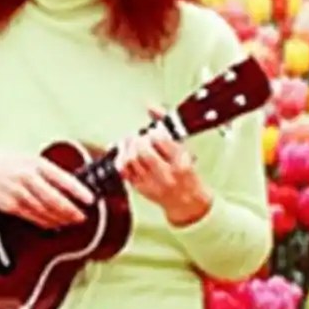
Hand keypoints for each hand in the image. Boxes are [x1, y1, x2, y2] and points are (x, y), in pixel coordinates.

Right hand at [0, 150, 95, 229]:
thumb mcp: (28, 159)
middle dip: (71, 210)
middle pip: (54, 199)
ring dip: (60, 219)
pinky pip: (33, 217)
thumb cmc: (7, 164)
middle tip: (82, 216)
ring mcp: (18, 193)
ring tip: (71, 221)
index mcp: (35, 163)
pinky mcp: (11, 206)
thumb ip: (47, 170)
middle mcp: (27, 177)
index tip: (90, 199)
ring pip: (45, 211)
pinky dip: (46, 223)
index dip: (78, 191)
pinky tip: (54, 224)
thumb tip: (71, 184)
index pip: (62, 178)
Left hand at [116, 106, 211, 225]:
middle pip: (143, 151)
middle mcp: (166, 174)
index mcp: (180, 162)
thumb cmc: (186, 172)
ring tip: (130, 141)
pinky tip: (124, 153)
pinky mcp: (140, 188)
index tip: (153, 131)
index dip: (153, 132)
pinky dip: (121, 158)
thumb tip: (151, 106)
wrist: (187, 201)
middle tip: (138, 136)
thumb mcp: (183, 147)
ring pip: (131, 161)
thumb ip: (166, 126)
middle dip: (137, 139)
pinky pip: (123, 171)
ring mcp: (151, 183)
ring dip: (127, 146)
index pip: (161, 140)